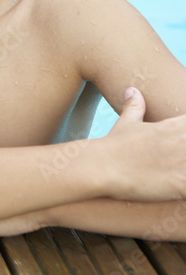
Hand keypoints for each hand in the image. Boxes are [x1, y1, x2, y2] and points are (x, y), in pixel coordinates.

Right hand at [105, 87, 185, 201]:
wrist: (99, 166)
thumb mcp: (126, 123)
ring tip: (179, 170)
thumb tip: (132, 90)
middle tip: (179, 159)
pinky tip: (180, 187)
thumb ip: (134, 107)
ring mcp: (182, 164)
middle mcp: (182, 143)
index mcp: (173, 128)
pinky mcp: (181, 184)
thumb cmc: (113, 146)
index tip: (180, 143)